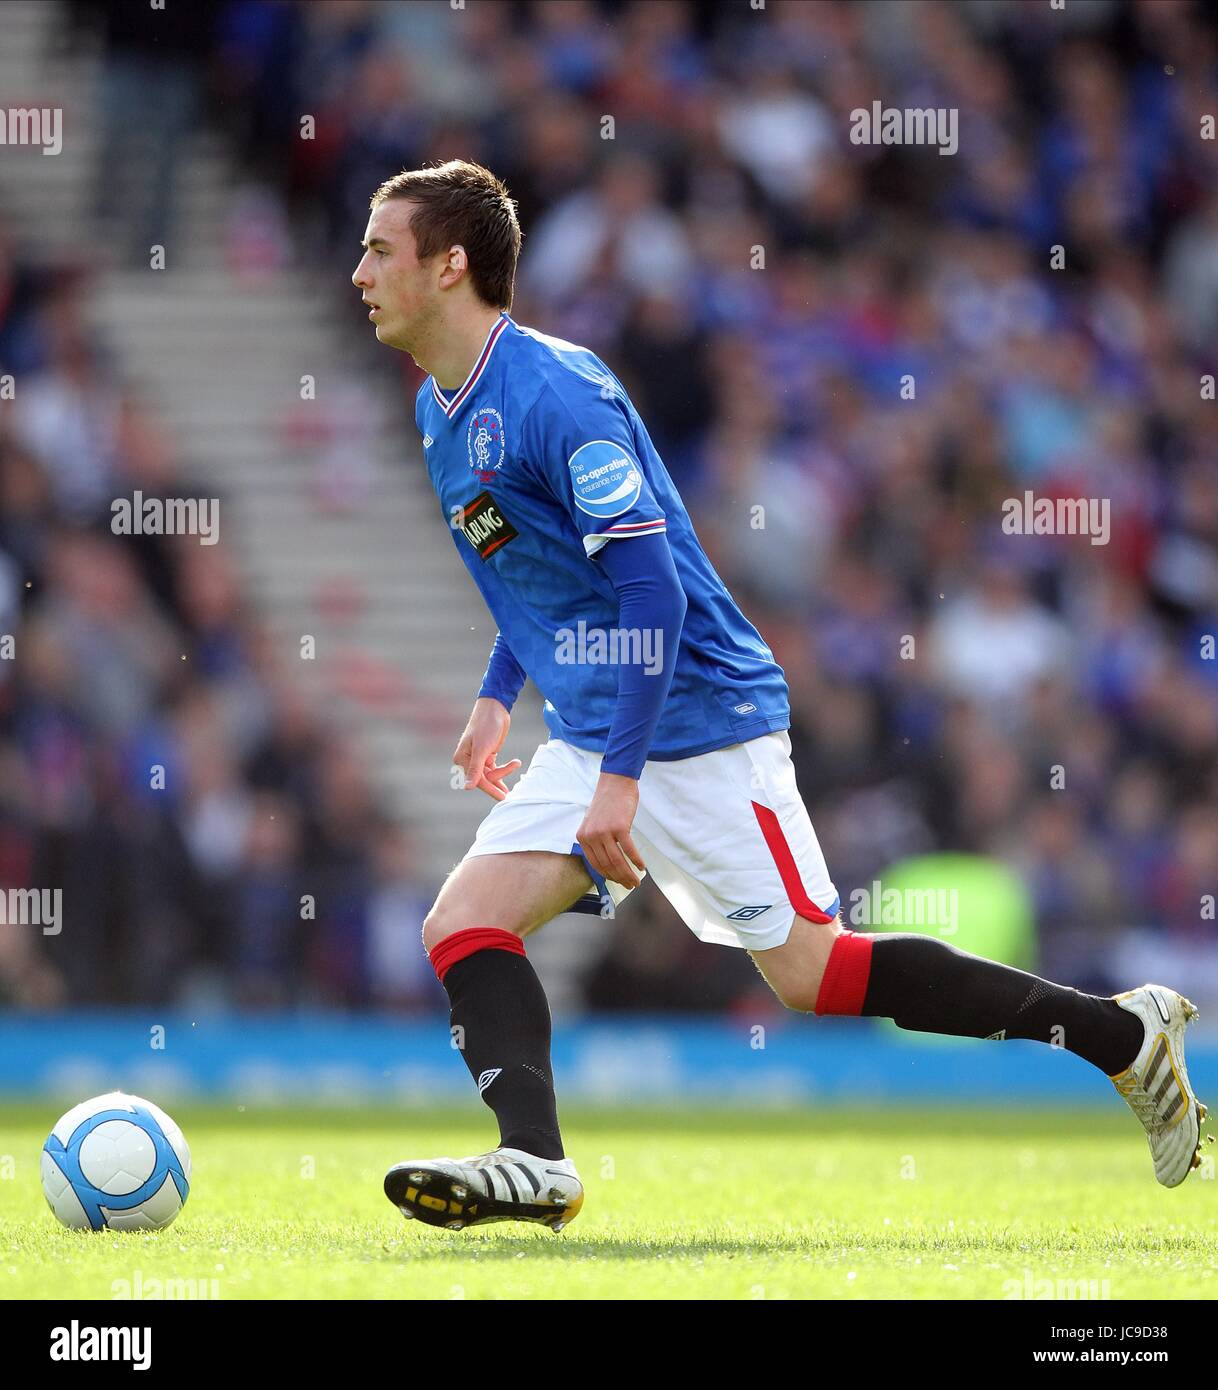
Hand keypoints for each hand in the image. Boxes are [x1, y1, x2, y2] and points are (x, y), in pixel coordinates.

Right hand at [453, 697, 521, 800]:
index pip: (477, 780)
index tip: (503, 798)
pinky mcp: (487, 755)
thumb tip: (467, 787)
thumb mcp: (482, 748)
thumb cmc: (486, 726)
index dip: (491, 789)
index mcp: (462, 759)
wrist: (495, 708)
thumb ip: (476, 769)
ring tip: (516, 763)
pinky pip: (495, 768)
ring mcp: (478, 759)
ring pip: (491, 775)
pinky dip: (505, 768)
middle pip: (484, 779)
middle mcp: (468, 761)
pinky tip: (515, 764)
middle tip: (511, 792)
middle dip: (498, 780)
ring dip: (504, 772)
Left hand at [577, 771, 645, 889]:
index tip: (618, 881)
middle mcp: (591, 836)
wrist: (615, 783)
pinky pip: (629, 850)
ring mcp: (604, 832)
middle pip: (607, 865)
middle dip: (620, 878)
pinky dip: (636, 860)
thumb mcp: (594, 823)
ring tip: (636, 881)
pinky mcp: (619, 827)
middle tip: (630, 885)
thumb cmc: (608, 803)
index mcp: (583, 837)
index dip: (608, 876)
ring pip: (618, 861)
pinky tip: (642, 867)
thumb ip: (596, 840)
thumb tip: (608, 864)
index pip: (595, 864)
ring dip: (628, 874)